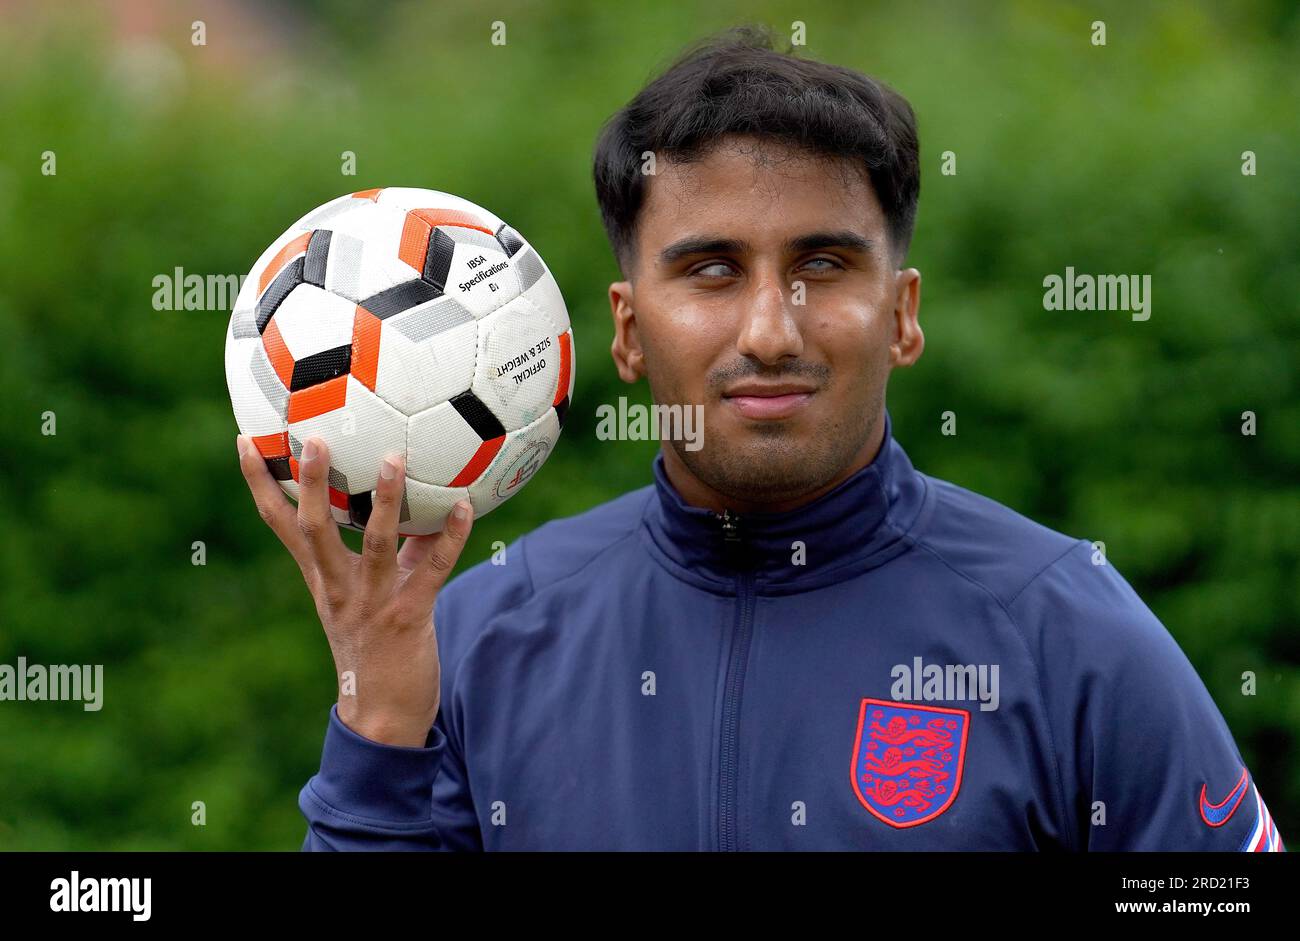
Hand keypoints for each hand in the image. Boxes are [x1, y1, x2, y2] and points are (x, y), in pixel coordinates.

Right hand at [237, 434, 472, 746]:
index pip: (280, 523)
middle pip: (313, 528)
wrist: (382, 719)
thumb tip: (424, 500)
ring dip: (383, 501)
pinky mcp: (408, 617)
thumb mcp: (371, 598)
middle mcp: (337, 587)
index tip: (246, 438)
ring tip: (392, 459)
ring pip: (371, 544)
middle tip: (314, 437)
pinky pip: (432, 570)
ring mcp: (371, 603)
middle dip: (311, 483)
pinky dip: (450, 537)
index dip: (261, 482)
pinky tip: (465, 506)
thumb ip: (394, 551)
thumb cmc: (377, 652)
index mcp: (320, 579)